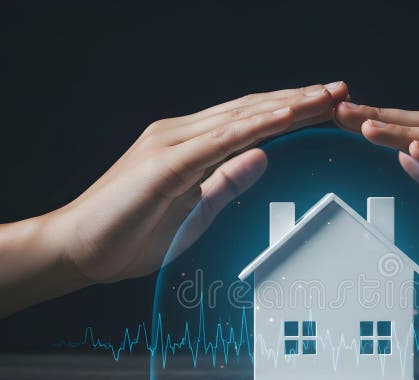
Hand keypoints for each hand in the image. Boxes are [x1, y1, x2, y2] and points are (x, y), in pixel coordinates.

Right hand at [47, 82, 348, 283]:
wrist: (77, 249)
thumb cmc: (129, 235)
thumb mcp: (194, 212)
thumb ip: (226, 184)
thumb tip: (263, 159)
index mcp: (189, 146)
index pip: (249, 122)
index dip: (289, 112)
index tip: (325, 106)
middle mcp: (182, 135)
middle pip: (251, 111)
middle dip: (299, 100)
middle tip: (341, 90)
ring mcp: (172, 145)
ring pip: (241, 118)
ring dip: (287, 105)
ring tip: (325, 96)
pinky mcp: (165, 164)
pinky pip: (219, 141)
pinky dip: (255, 127)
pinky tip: (284, 117)